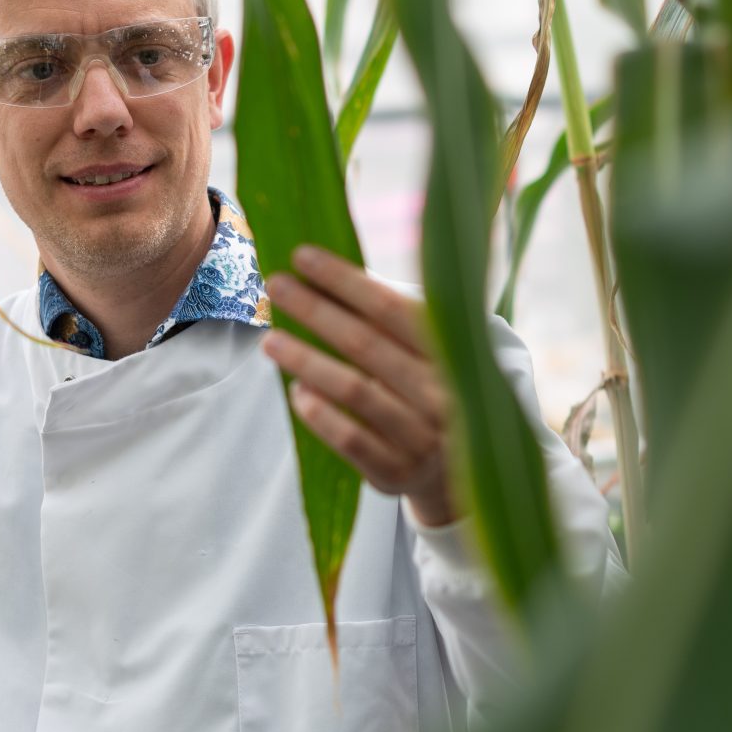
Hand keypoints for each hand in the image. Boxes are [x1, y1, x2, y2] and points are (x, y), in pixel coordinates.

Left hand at [260, 245, 460, 529]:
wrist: (461, 473)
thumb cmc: (430, 396)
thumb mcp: (430, 355)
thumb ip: (392, 323)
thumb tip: (325, 275)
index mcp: (452, 353)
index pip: (391, 308)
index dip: (345, 281)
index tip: (303, 257)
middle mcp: (441, 393)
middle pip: (366, 344)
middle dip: (316, 311)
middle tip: (276, 286)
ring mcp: (422, 436)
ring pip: (355, 390)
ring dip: (307, 361)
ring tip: (271, 340)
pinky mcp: (397, 472)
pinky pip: (351, 439)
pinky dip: (321, 415)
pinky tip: (297, 393)